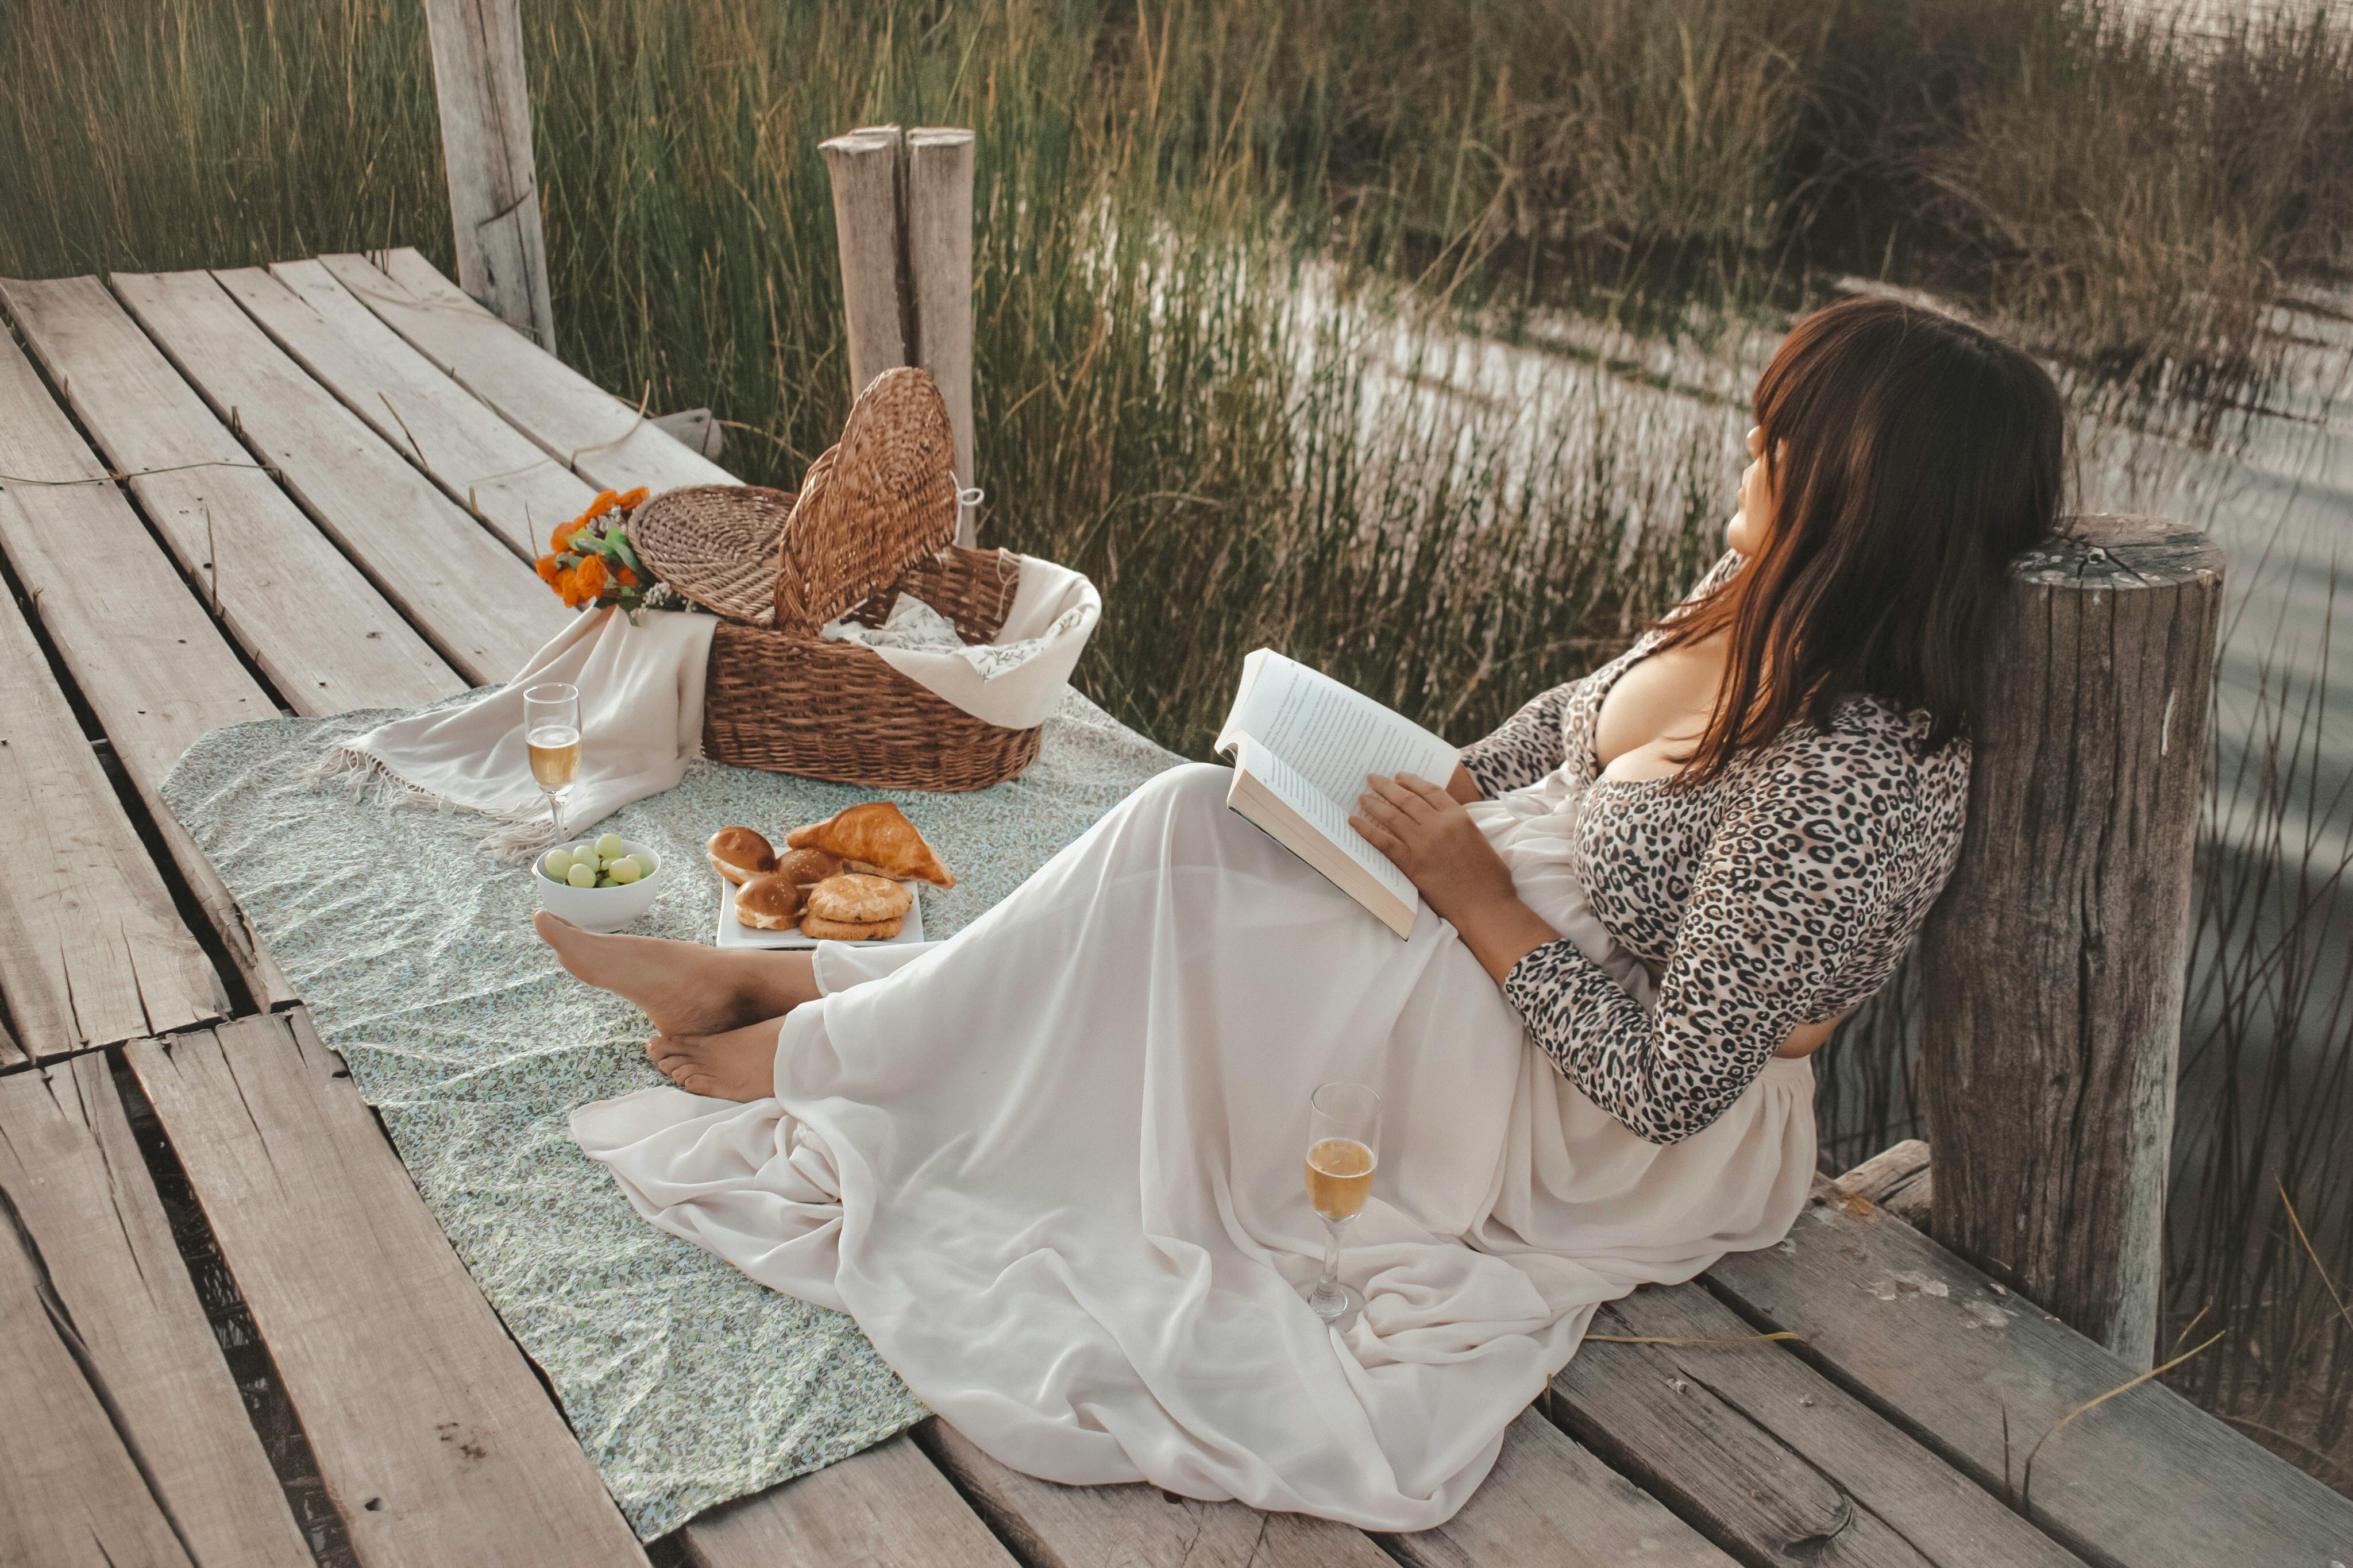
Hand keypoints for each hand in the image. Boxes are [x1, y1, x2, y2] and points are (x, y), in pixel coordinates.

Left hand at [1350, 774, 1516, 926]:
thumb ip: (1458, 825)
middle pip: (1407, 799)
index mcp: (1459, 817)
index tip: (1399, 776)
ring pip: (1392, 816)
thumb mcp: (1478, 839)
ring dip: (1374, 804)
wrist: (1486, 906)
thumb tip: (1440, 820)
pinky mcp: (1412, 864)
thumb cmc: (1490, 878)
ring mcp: (1424, 843)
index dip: (1412, 781)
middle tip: (1372, 779)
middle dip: (1386, 787)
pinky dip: (1366, 830)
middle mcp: (1439, 825)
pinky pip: (1383, 842)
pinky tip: (1354, 822)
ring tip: (1362, 797)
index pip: (1430, 791)